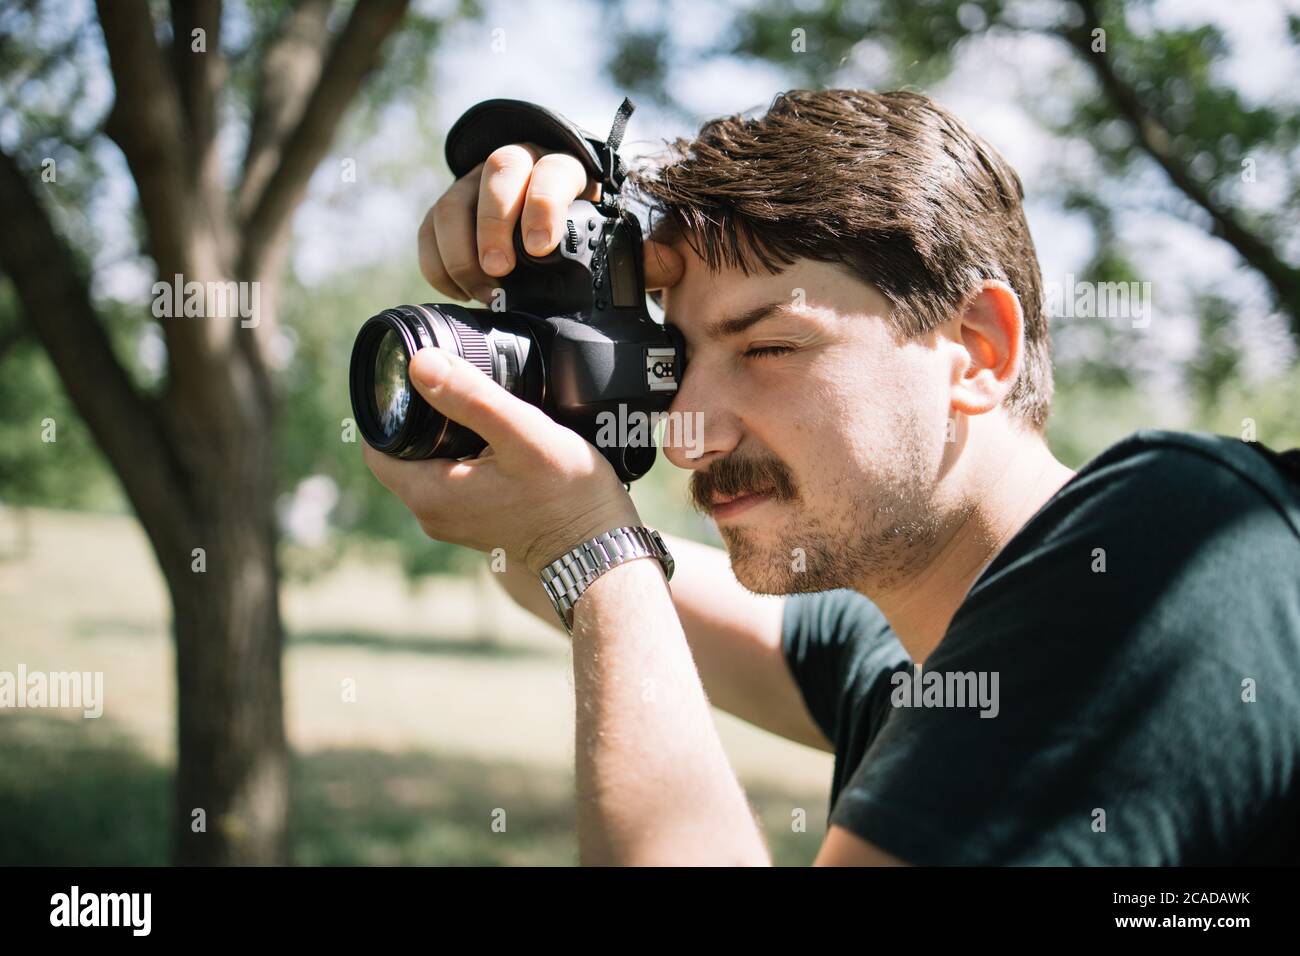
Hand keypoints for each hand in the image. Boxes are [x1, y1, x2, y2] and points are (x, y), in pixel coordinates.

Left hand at [363, 347, 640, 574]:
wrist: (600, 548)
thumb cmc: (568, 495)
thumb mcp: (522, 434)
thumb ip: (471, 398)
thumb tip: (420, 364)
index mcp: (429, 494)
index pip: (376, 445)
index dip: (388, 407)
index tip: (413, 377)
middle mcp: (432, 514)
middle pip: (401, 453)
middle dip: (419, 416)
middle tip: (454, 381)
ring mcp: (455, 522)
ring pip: (428, 464)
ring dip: (444, 435)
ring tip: (479, 407)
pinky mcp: (478, 521)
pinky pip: (453, 479)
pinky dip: (464, 454)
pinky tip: (495, 437)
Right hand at [417, 142, 683, 304]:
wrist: (541, 208)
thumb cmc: (583, 229)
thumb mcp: (612, 237)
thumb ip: (640, 253)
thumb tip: (672, 264)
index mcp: (563, 169)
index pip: (553, 171)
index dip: (543, 205)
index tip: (540, 249)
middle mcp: (516, 165)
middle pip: (497, 173)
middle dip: (495, 224)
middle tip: (501, 271)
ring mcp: (474, 184)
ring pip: (454, 201)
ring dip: (462, 249)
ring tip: (481, 291)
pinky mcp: (446, 209)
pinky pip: (430, 229)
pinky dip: (438, 262)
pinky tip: (459, 291)